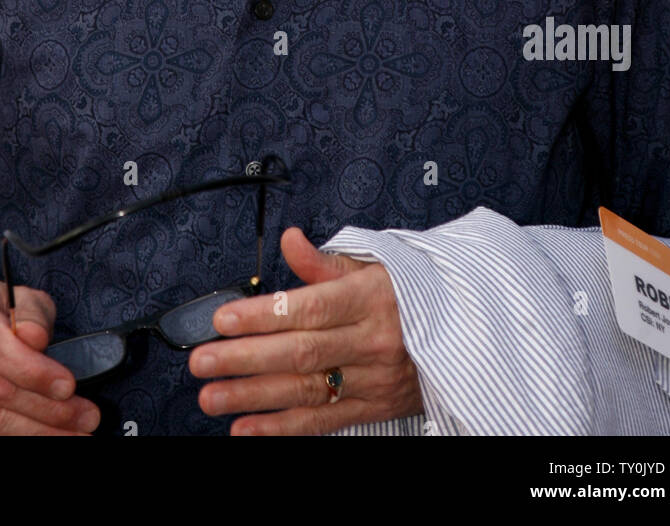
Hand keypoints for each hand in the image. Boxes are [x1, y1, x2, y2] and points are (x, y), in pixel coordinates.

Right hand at [0, 279, 101, 435]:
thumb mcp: (21, 299)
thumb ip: (32, 315)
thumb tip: (34, 339)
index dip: (33, 371)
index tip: (69, 386)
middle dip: (48, 410)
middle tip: (86, 418)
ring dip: (35, 433)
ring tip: (73, 433)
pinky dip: (9, 444)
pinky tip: (37, 438)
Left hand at [188, 226, 423, 434]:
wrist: (467, 330)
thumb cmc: (410, 293)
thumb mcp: (375, 265)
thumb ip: (325, 261)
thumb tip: (289, 241)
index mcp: (370, 297)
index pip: (309, 308)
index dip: (263, 316)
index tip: (223, 319)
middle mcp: (372, 340)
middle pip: (300, 352)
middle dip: (244, 358)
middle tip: (202, 361)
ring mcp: (374, 379)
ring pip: (306, 390)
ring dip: (253, 396)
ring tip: (212, 396)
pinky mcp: (374, 407)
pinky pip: (323, 421)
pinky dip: (282, 429)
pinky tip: (245, 429)